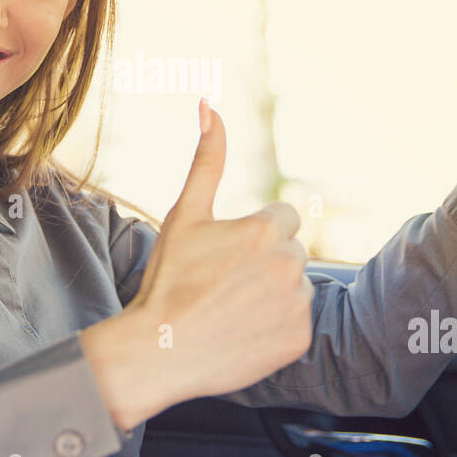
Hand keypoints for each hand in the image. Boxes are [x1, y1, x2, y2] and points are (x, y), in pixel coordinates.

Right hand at [126, 99, 313, 400]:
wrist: (158, 351)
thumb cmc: (167, 280)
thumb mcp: (185, 214)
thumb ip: (207, 159)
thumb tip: (210, 105)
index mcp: (266, 230)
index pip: (281, 219)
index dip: (251, 235)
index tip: (225, 256)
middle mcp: (290, 264)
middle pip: (290, 252)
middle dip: (264, 262)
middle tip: (223, 284)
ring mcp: (297, 305)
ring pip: (295, 286)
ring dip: (272, 293)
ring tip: (231, 308)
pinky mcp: (299, 339)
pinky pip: (297, 322)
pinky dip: (276, 327)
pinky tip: (242, 331)